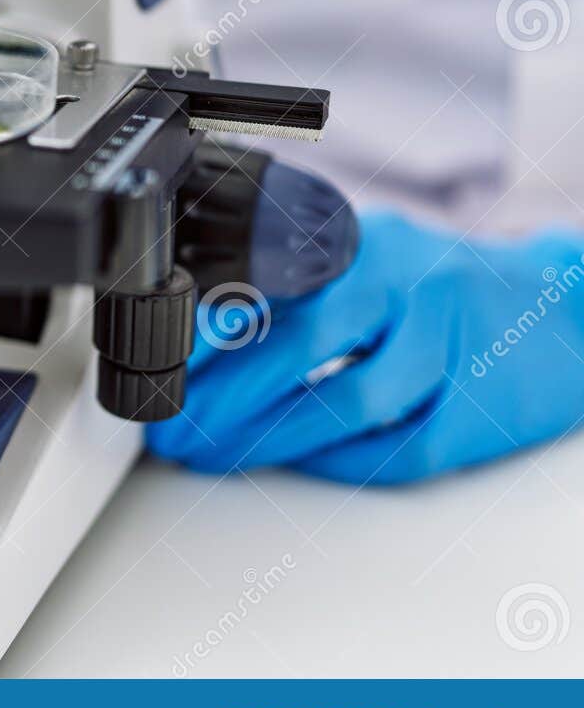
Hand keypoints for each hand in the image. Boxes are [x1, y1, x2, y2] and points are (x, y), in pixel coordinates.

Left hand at [151, 213, 583, 482]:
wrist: (564, 311)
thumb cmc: (442, 291)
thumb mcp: (366, 262)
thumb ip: (293, 289)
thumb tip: (196, 341)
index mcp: (367, 243)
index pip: (274, 283)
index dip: (210, 333)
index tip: (162, 369)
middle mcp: (410, 283)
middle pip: (305, 340)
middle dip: (225, 394)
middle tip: (173, 428)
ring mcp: (450, 345)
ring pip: (350, 401)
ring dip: (268, 438)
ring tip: (211, 455)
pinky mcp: (480, 410)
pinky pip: (398, 450)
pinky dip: (336, 462)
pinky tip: (292, 465)